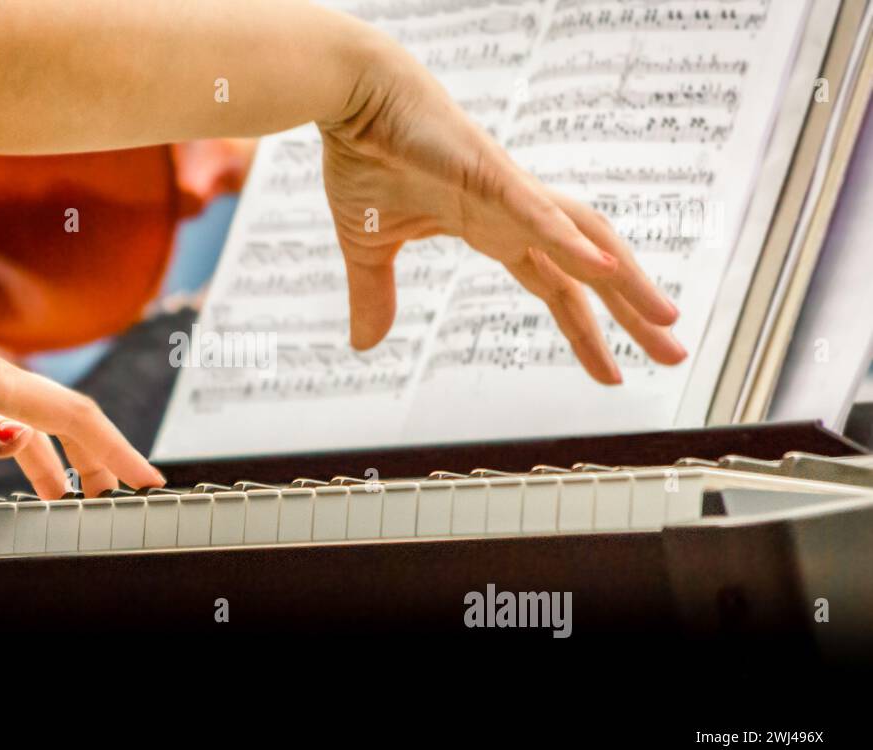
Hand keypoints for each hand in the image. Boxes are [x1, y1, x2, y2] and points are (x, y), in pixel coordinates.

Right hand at [318, 43, 686, 384]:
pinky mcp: (492, 175)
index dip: (584, 331)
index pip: (555, 288)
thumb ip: (375, 296)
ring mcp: (511, 193)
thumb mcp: (368, 249)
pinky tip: (605, 270)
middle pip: (589, 271)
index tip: (610, 374)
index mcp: (493, 230)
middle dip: (633, 314)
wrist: (353, 99)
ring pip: (587, 239)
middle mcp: (516, 214)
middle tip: (673, 355)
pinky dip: (573, 243)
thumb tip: (364, 344)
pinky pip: (540, 214)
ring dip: (629, 281)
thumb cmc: (367, 156)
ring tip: (664, 319)